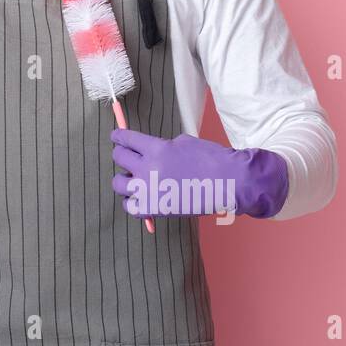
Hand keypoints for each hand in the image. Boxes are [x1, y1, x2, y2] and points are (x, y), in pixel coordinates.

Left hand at [110, 128, 289, 219]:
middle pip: (119, 158)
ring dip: (123, 180)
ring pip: (118, 183)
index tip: (116, 137)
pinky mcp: (155, 208)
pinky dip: (131, 203)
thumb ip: (162, 147)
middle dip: (122, 154)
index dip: (118, 136)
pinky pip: (130, 207)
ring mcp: (150, 190)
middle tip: (126, 156)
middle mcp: (148, 168)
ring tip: (132, 180)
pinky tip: (138, 198)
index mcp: (156, 148)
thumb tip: (149, 152)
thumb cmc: (211, 160)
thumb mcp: (184, 143)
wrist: (229, 182)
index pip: (125, 139)